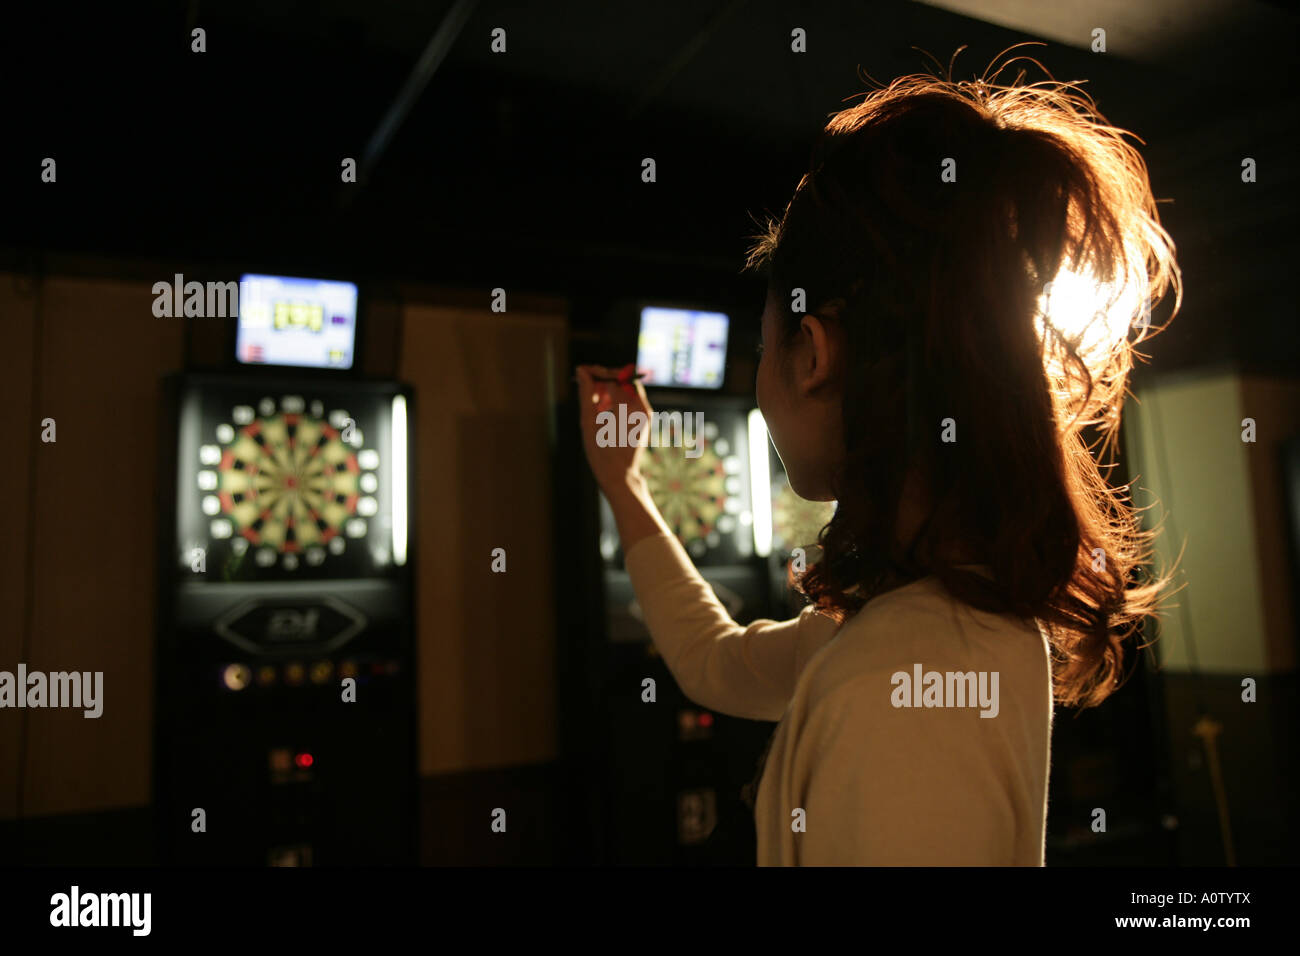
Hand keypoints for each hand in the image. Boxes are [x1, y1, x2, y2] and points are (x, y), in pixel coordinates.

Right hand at [575, 363, 653, 494]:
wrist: (620, 476)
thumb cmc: (601, 453)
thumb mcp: (588, 421)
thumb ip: (586, 393)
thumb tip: (582, 371)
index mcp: (628, 408)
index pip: (613, 377)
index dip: (596, 372)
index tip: (582, 372)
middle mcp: (642, 408)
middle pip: (623, 379)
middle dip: (605, 378)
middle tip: (586, 383)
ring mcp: (646, 414)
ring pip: (628, 388)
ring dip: (610, 389)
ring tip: (594, 401)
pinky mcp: (646, 419)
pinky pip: (632, 400)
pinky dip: (618, 399)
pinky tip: (603, 410)